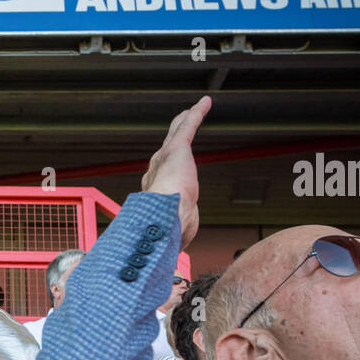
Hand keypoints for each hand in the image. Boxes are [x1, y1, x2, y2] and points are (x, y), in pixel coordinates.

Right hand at [141, 96, 211, 248]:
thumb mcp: (174, 235)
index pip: (160, 178)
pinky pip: (188, 126)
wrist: (164, 217)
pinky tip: (205, 103)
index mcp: (154, 192)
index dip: (164, 172)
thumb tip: (173, 257)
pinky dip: (196, 113)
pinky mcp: (178, 147)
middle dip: (173, 139)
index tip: (169, 172)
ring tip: (191, 111)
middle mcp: (156, 172)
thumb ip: (176, 238)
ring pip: (175, 133)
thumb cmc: (167, 230)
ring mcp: (165, 157)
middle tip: (180, 130)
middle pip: (164, 151)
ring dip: (184, 121)